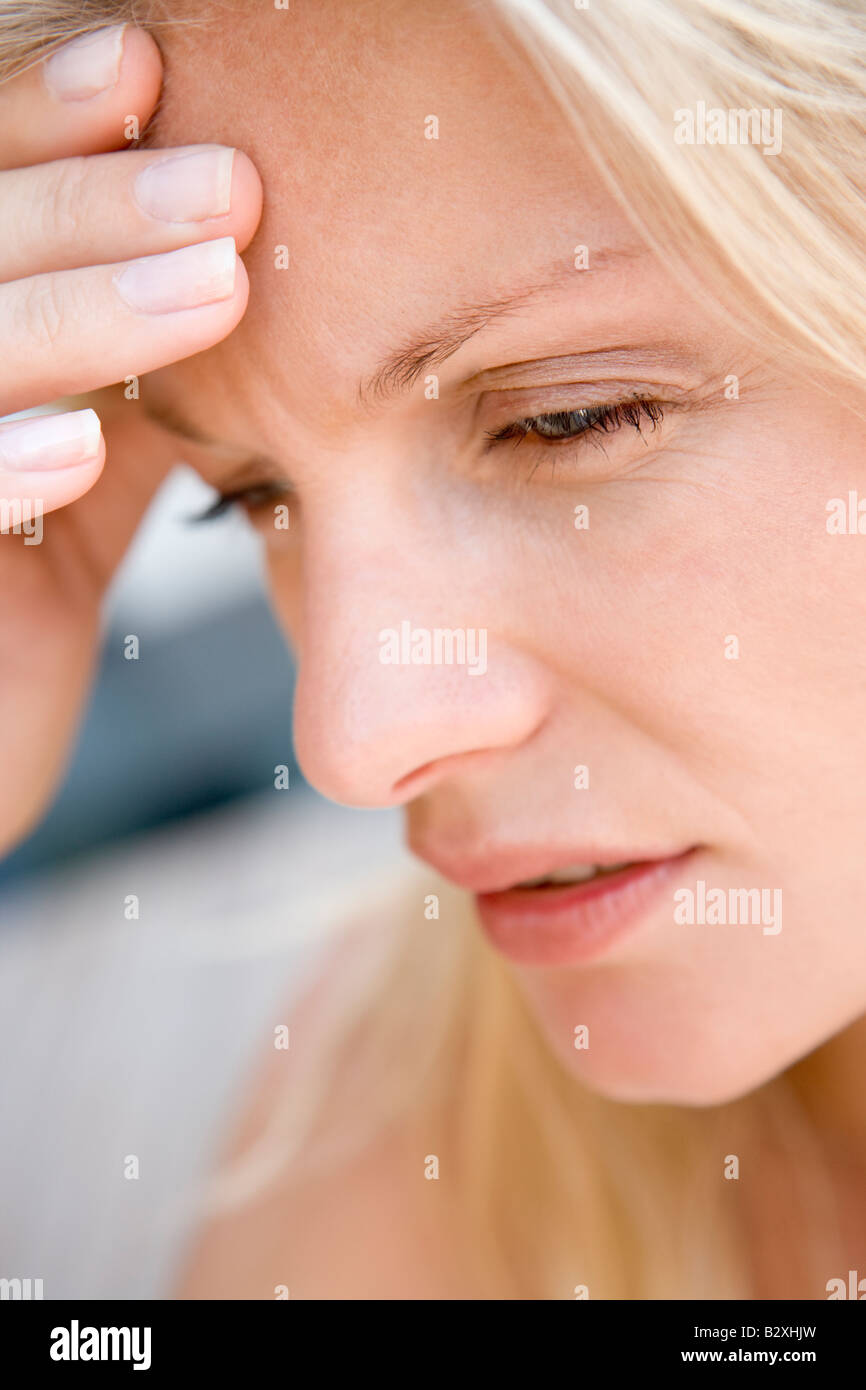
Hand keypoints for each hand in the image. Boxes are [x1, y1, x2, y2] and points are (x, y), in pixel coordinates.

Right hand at [0, 23, 262, 854]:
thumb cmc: (11, 602)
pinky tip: (80, 451)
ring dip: (77, 316)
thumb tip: (224, 265)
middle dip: (90, 205)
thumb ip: (127, 372)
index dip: (40, 118)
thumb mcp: (78, 462)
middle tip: (228, 184)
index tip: (148, 68)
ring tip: (211, 288)